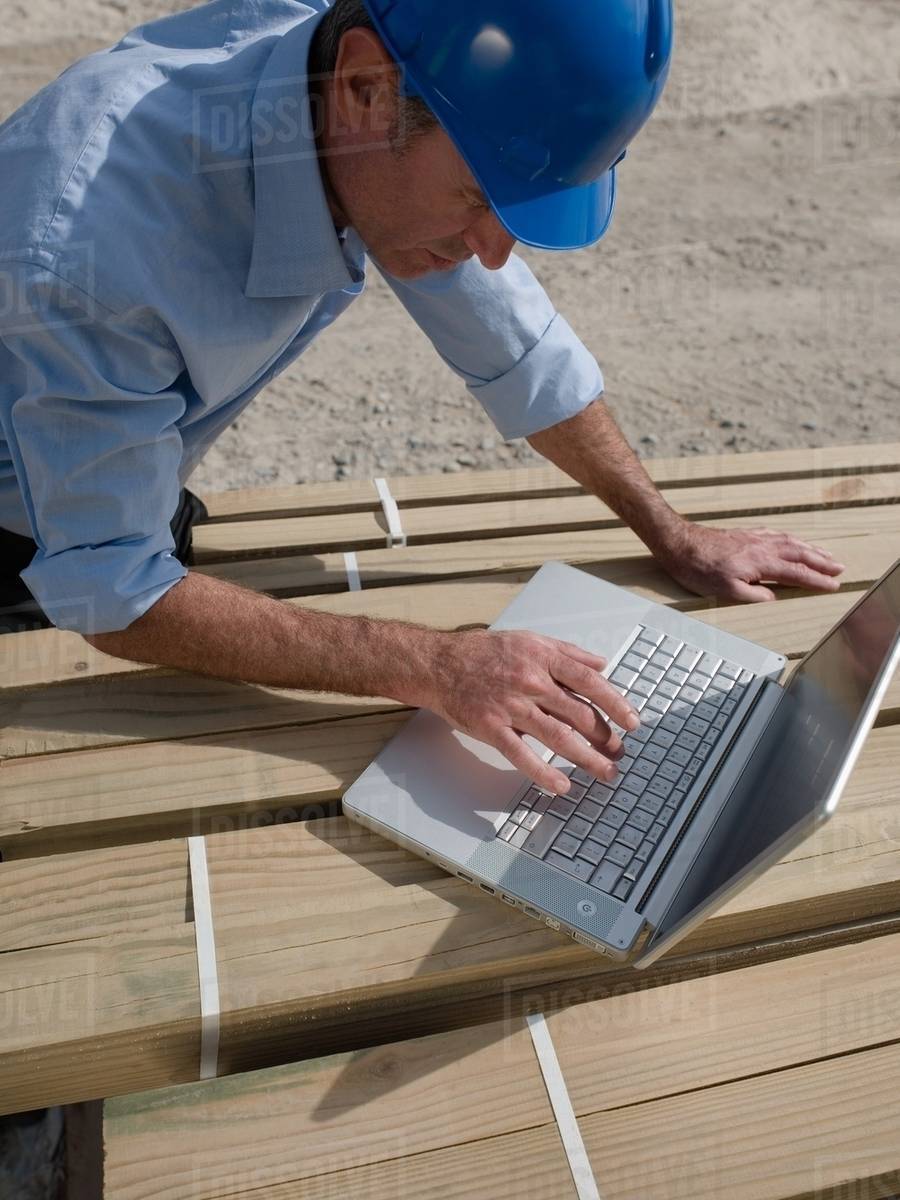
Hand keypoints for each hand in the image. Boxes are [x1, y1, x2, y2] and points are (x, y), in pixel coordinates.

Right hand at [420, 628, 640, 793]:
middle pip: (579, 713)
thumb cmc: (483, 652)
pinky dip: (543, 773)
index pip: (589, 682)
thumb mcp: (529, 640)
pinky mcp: (491, 728)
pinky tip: (561, 785)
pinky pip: (521, 755)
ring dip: (586, 758)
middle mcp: (530, 681)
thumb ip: (567, 652)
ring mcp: (510, 706)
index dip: (615, 703)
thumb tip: (601, 664)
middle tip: (620, 753)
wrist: (438, 664)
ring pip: (558, 737)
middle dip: (605, 737)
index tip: (632, 721)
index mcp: (542, 659)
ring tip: (605, 772)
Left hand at [659, 523, 845, 601]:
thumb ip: (754, 595)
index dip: (818, 580)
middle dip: (822, 562)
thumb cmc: (699, 569)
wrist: (680, 543)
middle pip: (801, 554)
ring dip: (812, 549)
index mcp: (762, 563)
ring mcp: (755, 538)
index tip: (834, 585)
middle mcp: (763, 547)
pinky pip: (777, 534)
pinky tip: (793, 540)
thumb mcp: (725, 590)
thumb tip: (774, 598)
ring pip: (791, 542)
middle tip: (841, 568)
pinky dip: (791, 539)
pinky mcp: (746, 533)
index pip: (797, 573)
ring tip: (827, 555)